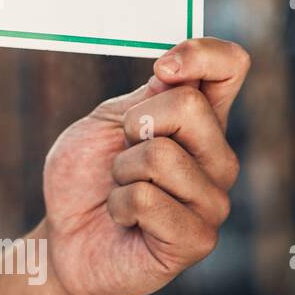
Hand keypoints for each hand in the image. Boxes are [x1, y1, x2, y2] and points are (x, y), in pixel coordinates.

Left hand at [42, 37, 250, 294]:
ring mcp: (212, 201)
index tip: (161, 69)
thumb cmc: (84, 179)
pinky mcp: (197, 239)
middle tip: (119, 154)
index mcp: (200, 122)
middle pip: (189, 107)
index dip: (202, 54)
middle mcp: (217, 159)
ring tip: (120, 191)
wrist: (64, 239)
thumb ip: (144, 98)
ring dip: (120, 171)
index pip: (231, 67)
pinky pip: (148, 199)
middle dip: (132, 124)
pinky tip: (124, 219)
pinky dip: (119, 204)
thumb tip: (177, 72)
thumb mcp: (104, 125)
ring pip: (161, 156)